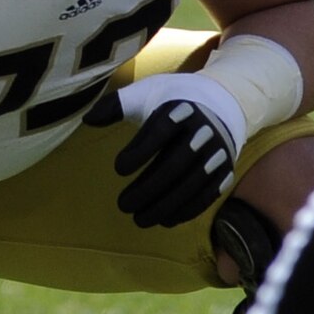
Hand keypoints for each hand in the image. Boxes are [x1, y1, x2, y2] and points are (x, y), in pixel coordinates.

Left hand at [87, 71, 246, 227]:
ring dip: (164, 206)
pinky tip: (165, 221)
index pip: (160, 131)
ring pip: (190, 184)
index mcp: (180, 109)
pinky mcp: (226, 170)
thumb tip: (87, 120)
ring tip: (139, 219)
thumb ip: (116, 105)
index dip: (139, 152)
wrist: (225, 102)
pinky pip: (207, 194)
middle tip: (122, 205)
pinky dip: (186, 210)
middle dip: (147, 189)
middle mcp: (202, 131)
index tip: (118, 169)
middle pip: (174, 164)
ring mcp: (217, 152)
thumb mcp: (147, 92)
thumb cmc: (175, 100)